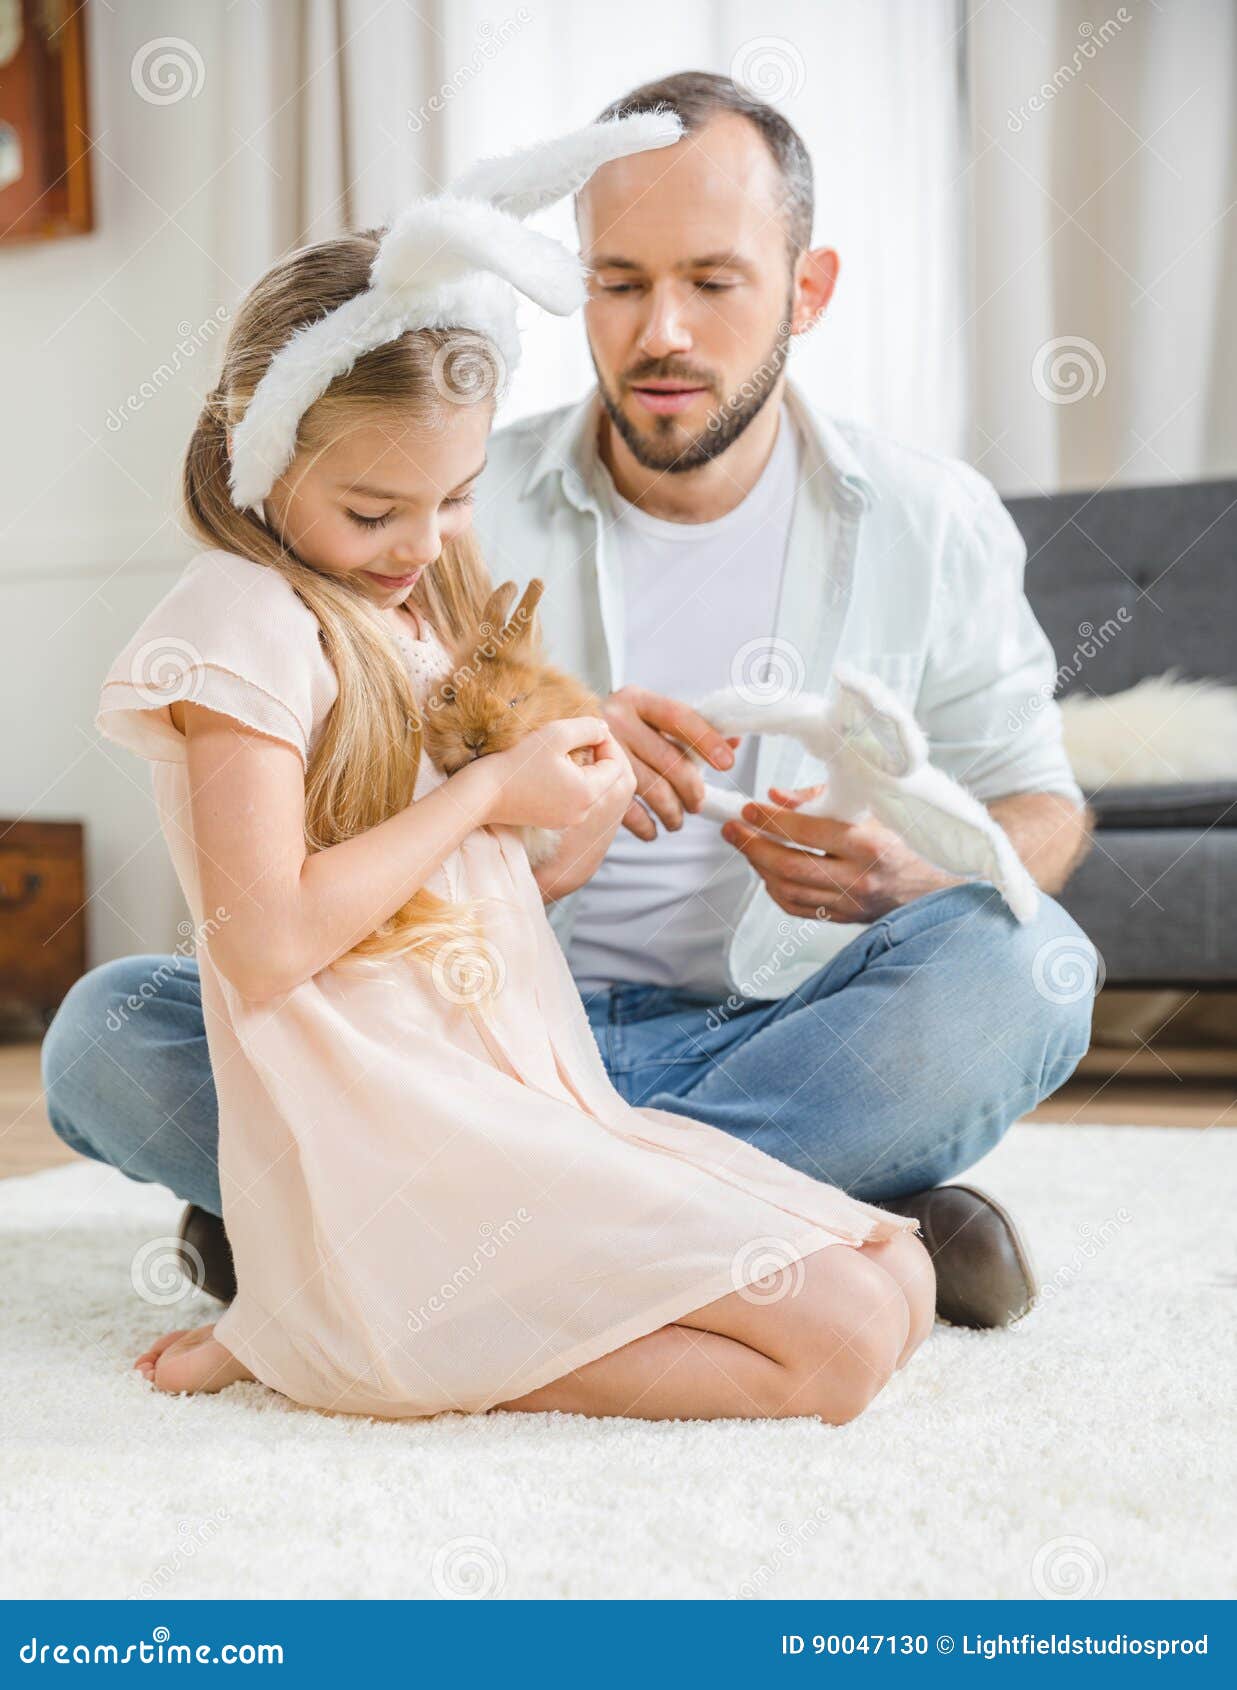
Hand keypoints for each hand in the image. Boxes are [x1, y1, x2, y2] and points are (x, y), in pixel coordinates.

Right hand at [531, 732, 637, 902]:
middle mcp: (583, 812)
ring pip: (590, 788)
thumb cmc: (517, 763)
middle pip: (606, 779)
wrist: (482, 794)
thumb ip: (587, 728)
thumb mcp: (556, 734)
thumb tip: (604, 729)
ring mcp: (568, 820)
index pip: (616, 765)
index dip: (607, 742)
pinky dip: (571, 782)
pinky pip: (574, 799)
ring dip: (584, 768)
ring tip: (564, 751)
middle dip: (598, 755)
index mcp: (588, 793)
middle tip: (579, 736)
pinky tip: (551, 768)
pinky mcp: (553, 821)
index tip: (588, 728)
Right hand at [603, 685, 740, 839]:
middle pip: (669, 760)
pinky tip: (653, 829)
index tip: (727, 764)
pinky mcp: (588, 779)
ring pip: (652, 789)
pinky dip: (645, 826)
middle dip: (692, 789)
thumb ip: (690, 729)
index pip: (679, 717)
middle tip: (698, 804)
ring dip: (672, 812)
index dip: (707, 741)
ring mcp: (601, 752)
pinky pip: (627, 810)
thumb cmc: (619, 730)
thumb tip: (733, 743)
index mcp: (637, 700)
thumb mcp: (649, 719)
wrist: (563, 737)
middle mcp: (616, 721)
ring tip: (677, 820)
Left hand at [721, 784, 957, 923]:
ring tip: (745, 846)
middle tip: (732, 829)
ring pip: (788, 890)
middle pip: (790, 866)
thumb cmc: (905, 842)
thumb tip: (776, 797)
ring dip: (759, 867)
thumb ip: (822, 801)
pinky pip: (796, 908)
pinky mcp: (841, 918)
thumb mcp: (872, 810)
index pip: (809, 832)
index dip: (772, 820)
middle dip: (752, 846)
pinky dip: (774, 889)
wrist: (934, 887)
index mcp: (869, 844)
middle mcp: (858, 878)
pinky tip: (766, 871)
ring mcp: (848, 903)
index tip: (749, 808)